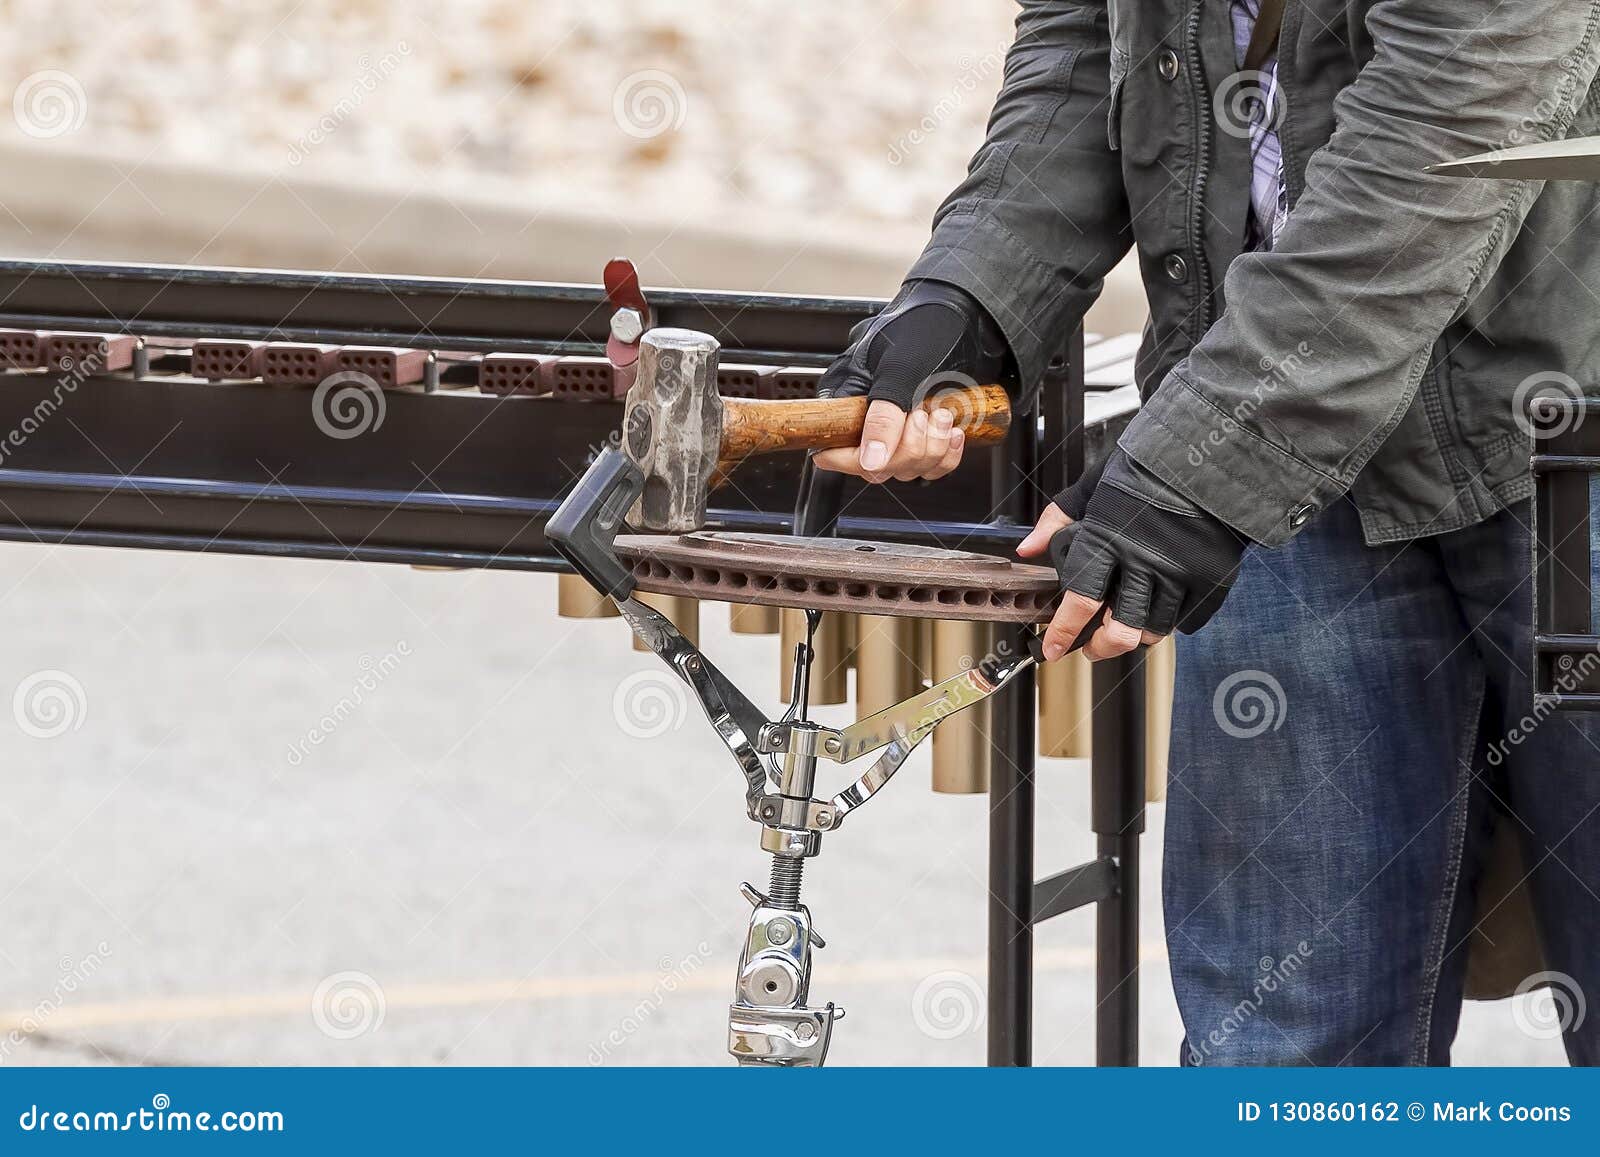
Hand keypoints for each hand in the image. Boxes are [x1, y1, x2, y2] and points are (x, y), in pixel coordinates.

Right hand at [811, 279, 1008, 482]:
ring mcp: (898, 428)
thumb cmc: (927, 325)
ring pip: (907, 468)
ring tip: (941, 413)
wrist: (967, 313)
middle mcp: (867, 416)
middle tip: (923, 414)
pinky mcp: (925, 433)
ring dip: (932, 448)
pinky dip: (947, 454)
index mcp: (846, 396)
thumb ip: (883, 417)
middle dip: (908, 449)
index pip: (837, 451)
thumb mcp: (901, 368)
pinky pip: (931, 466)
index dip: (860, 459)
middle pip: (877, 466)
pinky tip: (953, 430)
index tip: (880, 454)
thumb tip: (869, 461)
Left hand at [1018, 449, 1247, 661]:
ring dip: (1134, 638)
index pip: (1080, 602)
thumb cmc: (1147, 467)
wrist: (1207, 454)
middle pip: (1119, 630)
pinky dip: (1171, 623)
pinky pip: (1187, 619)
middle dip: (1100, 648)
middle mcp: (1143, 562)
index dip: (1063, 633)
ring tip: (1124, 630)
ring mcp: (1179, 572)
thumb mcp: (1094, 485)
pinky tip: (1160, 613)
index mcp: (1108, 540)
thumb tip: (1028, 549)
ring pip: (1153, 629)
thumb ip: (1057, 518)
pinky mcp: (1210, 577)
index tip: (1052, 649)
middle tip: (1092, 648)